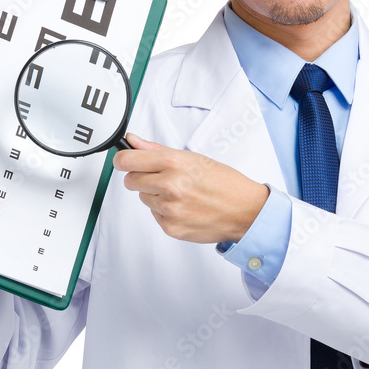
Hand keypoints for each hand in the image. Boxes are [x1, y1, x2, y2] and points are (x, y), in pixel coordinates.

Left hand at [113, 133, 269, 243]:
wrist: (245, 211)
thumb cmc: (224, 183)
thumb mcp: (193, 158)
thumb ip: (157, 150)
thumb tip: (133, 141)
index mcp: (174, 163)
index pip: (127, 161)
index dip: (123, 160)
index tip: (124, 161)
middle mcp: (169, 186)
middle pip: (131, 180)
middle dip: (142, 178)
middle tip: (162, 178)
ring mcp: (169, 209)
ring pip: (143, 198)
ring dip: (155, 195)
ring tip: (180, 193)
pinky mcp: (170, 227)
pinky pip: (154, 215)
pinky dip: (165, 211)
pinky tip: (184, 206)